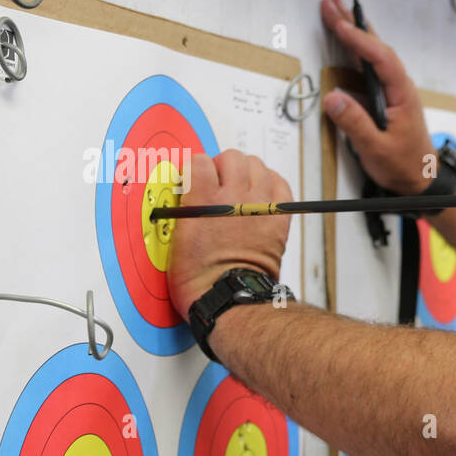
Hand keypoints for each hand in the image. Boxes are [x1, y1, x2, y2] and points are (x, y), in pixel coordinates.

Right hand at [167, 150, 290, 317]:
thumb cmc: (199, 278)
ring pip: (257, 166)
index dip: (196, 168)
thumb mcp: (174, 239)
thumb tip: (186, 191)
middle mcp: (233, 199)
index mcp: (202, 202)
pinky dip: (272, 183)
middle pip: (232, 157)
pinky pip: (281, 185)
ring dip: (248, 172)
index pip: (199, 160)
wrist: (229, 298)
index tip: (195, 179)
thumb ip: (182, 208)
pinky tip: (262, 193)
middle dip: (222, 166)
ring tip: (240, 188)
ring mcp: (259, 207)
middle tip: (218, 182)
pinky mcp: (278, 218)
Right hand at [320, 0, 434, 194]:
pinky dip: (357, 51)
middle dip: (354, 25)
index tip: (339, 24)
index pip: (381, 58)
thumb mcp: (377, 149)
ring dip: (354, 34)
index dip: (359, 39)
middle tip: (331, 4)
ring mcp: (394, 91)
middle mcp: (400, 87)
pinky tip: (347, 42)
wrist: (422, 179)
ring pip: (374, 55)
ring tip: (334, 13)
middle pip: (377, 48)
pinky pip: (371, 67)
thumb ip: (355, 124)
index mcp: (403, 94)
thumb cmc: (405, 166)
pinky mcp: (387, 98)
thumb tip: (333, 97)